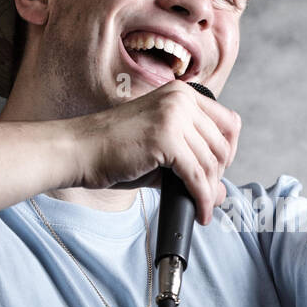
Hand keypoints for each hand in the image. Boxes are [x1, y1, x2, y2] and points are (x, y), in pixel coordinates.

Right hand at [68, 81, 240, 224]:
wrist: (78, 150)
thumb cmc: (112, 151)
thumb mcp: (161, 152)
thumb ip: (192, 167)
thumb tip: (220, 193)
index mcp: (181, 94)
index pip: (228, 122)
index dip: (228, 151)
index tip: (218, 171)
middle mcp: (180, 99)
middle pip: (223, 144)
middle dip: (218, 174)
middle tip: (204, 193)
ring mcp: (174, 117)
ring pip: (212, 163)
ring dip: (209, 191)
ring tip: (201, 206)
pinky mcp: (166, 139)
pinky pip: (197, 177)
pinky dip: (201, 199)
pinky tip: (199, 212)